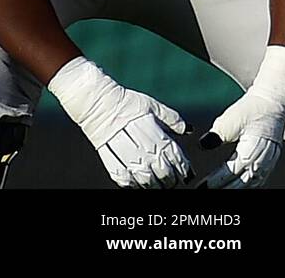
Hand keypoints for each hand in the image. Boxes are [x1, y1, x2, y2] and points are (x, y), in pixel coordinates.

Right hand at [48, 56, 191, 187]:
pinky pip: (122, 176)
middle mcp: (141, 145)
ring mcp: (124, 152)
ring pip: (144, 178)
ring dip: (153, 184)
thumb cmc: (125, 101)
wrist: (96, 100)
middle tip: (172, 181)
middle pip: (162, 172)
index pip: (175, 158)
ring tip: (157, 184)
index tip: (185, 173)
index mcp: (154, 133)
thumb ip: (172, 119)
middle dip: (170, 179)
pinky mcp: (108, 156)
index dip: (183, 169)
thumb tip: (188, 129)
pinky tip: (137, 183)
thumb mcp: (152, 105)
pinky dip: (131, 183)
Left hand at [199, 46, 284, 188]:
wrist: (271, 105)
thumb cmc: (251, 111)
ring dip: (232, 189)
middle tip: (204, 191)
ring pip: (249, 184)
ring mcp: (266, 164)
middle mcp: (261, 162)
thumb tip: (202, 145)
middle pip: (240, 183)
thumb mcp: (230, 120)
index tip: (201, 185)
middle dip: (222, 188)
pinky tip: (233, 187)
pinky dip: (244, 186)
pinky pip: (256, 180)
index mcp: (251, 152)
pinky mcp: (267, 162)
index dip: (215, 181)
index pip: (230, 172)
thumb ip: (217, 135)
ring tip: (215, 190)